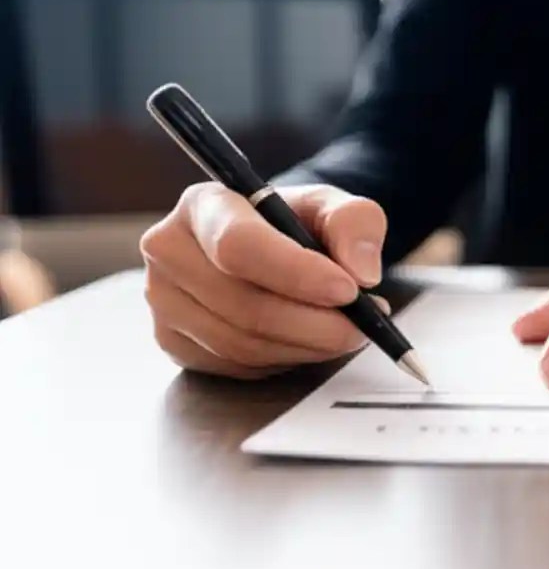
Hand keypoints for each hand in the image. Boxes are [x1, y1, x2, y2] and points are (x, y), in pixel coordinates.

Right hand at [140, 183, 387, 378]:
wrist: (273, 246)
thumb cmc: (298, 223)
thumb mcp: (334, 207)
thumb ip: (356, 223)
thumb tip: (362, 273)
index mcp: (203, 204)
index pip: (239, 245)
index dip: (296, 274)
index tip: (348, 291)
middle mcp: (170, 249)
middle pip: (243, 304)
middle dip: (315, 323)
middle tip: (364, 325)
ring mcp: (164, 300)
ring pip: (242, 342)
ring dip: (306, 346)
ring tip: (346, 331)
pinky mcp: (173, 341)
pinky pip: (236, 364)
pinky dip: (284, 359)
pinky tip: (309, 341)